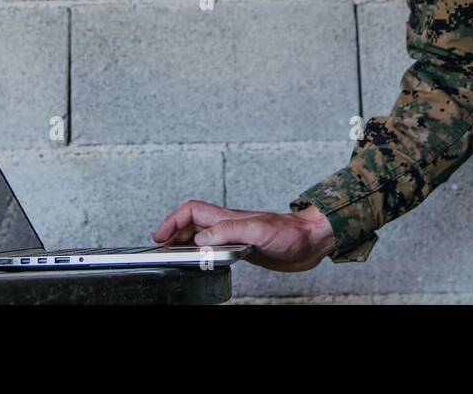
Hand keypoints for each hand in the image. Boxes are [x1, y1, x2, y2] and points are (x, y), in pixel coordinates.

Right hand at [151, 200, 336, 271]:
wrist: (312, 241)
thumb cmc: (292, 233)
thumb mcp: (259, 230)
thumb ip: (229, 231)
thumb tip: (201, 239)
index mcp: (229, 217)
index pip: (192, 211)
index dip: (173, 221)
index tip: (159, 236)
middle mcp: (229, 224)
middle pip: (192, 223)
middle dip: (173, 233)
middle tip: (160, 249)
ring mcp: (236, 236)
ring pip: (202, 235)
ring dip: (185, 243)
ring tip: (174, 255)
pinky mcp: (244, 248)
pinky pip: (215, 248)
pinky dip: (202, 253)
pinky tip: (202, 261)